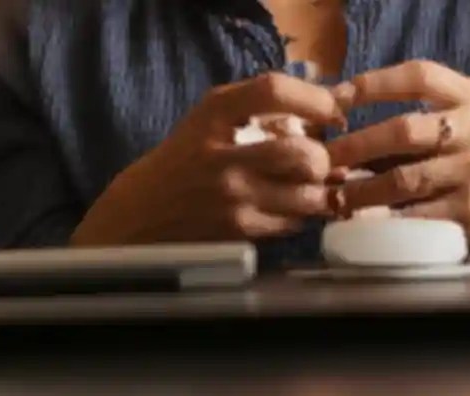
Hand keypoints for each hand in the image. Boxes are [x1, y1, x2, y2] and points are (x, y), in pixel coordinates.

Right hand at [72, 73, 346, 246]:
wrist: (138, 214)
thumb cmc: (182, 161)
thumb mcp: (208, 120)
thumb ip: (256, 108)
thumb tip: (325, 106)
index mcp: (213, 115)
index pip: (274, 91)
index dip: (314, 100)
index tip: (331, 112)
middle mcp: (222, 155)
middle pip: (302, 154)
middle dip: (323, 160)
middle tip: (320, 163)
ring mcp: (231, 197)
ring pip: (306, 195)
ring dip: (317, 192)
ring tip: (308, 188)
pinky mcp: (236, 231)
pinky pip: (291, 223)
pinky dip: (297, 216)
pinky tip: (284, 209)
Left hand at [327, 61, 469, 250]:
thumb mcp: (465, 129)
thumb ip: (417, 124)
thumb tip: (337, 132)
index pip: (418, 75)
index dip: (372, 84)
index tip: (334, 99)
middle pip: (402, 130)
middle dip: (353, 146)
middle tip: (319, 161)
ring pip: (403, 178)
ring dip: (359, 190)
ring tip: (332, 198)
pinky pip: (413, 213)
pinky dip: (381, 219)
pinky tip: (360, 221)